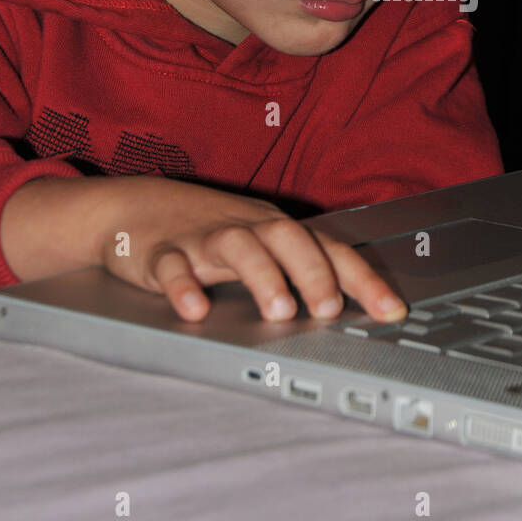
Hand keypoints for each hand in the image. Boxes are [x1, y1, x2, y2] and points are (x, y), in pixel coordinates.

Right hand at [97, 176, 406, 323]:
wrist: (129, 206)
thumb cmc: (205, 231)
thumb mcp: (257, 246)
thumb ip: (295, 272)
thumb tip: (346, 313)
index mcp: (275, 230)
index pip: (329, 250)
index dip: (363, 280)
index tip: (392, 311)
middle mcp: (246, 229)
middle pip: (287, 238)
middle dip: (313, 273)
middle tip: (328, 310)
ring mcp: (202, 238)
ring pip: (237, 247)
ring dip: (263, 276)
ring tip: (278, 311)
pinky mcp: (160, 253)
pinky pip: (172, 267)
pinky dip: (183, 286)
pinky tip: (195, 309)